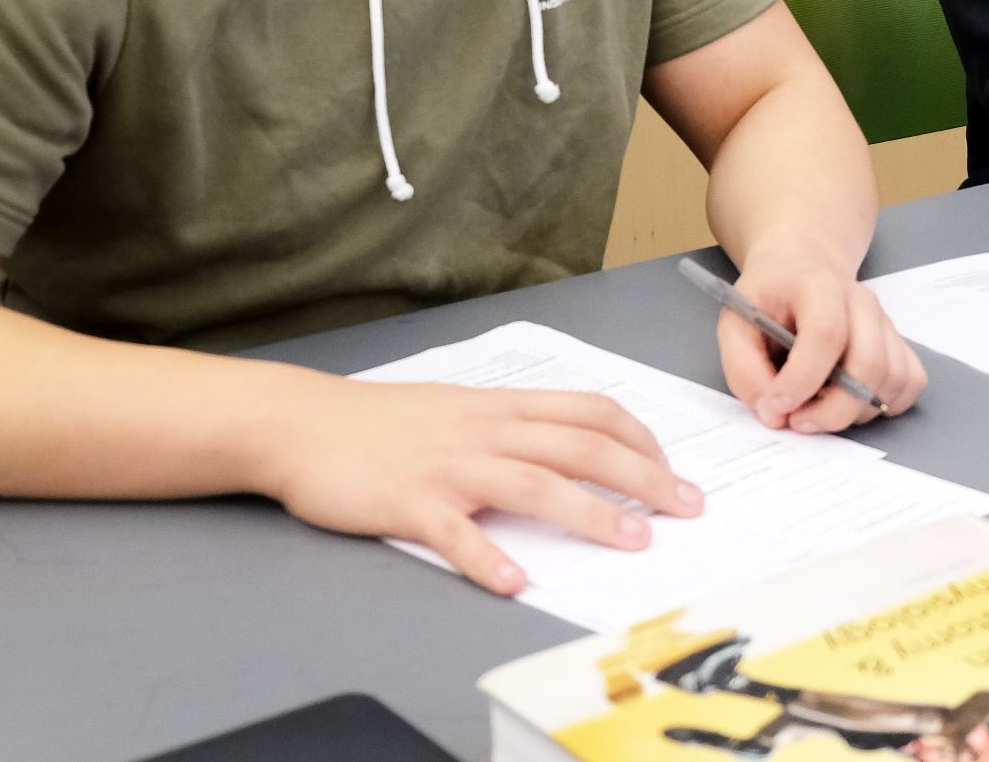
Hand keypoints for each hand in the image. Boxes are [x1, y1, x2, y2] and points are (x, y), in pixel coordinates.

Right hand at [257, 378, 702, 596]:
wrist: (302, 424)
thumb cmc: (382, 422)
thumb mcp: (458, 408)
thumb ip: (512, 427)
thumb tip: (572, 451)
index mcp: (500, 407)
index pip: (589, 412)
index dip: (640, 439)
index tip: (672, 468)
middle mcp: (485, 431)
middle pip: (580, 446)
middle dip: (643, 476)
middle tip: (686, 506)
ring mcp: (448, 467)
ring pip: (534, 484)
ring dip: (590, 514)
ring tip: (632, 542)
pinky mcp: (410, 503)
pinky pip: (457, 534)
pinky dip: (489, 559)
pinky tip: (516, 582)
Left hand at [717, 238, 927, 434]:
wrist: (801, 268)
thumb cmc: (769, 297)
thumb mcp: (735, 325)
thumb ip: (745, 371)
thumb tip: (774, 413)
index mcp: (818, 285)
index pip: (826, 334)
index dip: (803, 379)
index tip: (778, 407)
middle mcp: (862, 301)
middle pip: (868, 362)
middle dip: (833, 410)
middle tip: (797, 421)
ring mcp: (885, 321)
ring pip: (891, 379)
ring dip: (854, 410)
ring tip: (818, 407)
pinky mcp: (899, 342)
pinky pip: (910, 382)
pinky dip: (885, 403)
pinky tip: (851, 401)